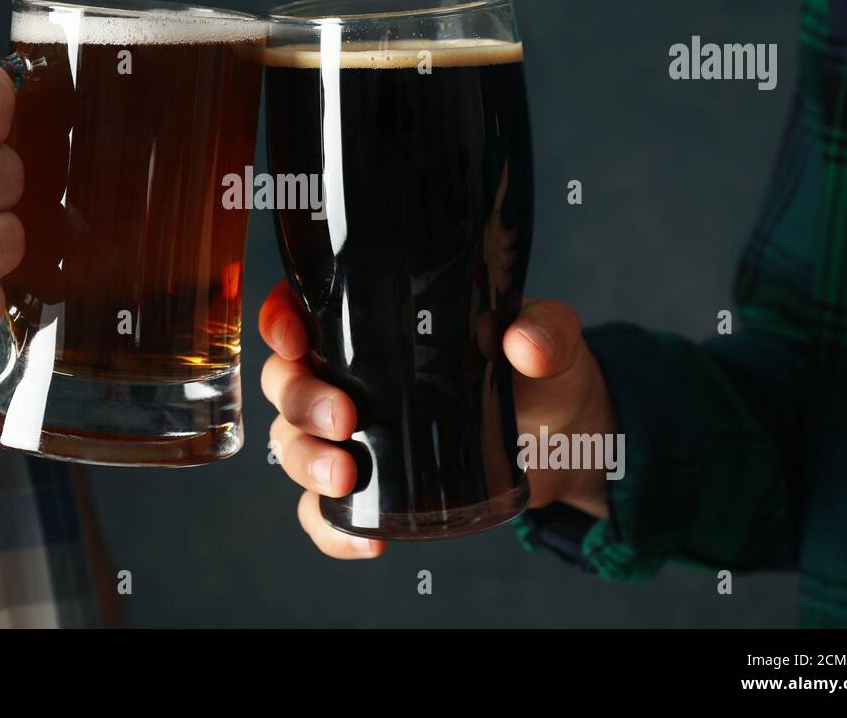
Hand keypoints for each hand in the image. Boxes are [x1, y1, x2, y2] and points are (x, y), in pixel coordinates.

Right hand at [259, 280, 615, 558]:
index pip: (302, 308)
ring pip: (293, 444)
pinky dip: (332, 529)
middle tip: (344, 418)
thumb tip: (524, 345)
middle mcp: (350, 376)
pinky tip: (365, 538)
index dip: (280, 319)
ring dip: (307, 461)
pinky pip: (324, 513)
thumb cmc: (541, 374)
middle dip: (300, 401)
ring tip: (348, 476)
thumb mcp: (548, 338)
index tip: (295, 338)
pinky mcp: (372, 489)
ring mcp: (355, 436)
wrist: (565, 442)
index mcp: (375, 323)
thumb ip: (541, 332)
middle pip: (285, 382)